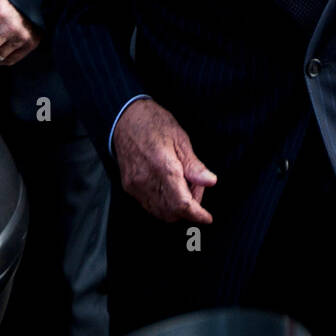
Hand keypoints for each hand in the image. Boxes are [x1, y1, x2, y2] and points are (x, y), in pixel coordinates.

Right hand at [113, 99, 216, 224]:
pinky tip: (169, 186)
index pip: (182, 204)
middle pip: (172, 212)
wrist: (124, 118)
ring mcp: (136, 186)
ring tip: (182, 183)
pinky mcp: (129, 187)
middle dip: (189, 207)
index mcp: (163, 166)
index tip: (207, 218)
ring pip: (160, 213)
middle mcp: (147, 181)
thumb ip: (194, 165)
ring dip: (176, 207)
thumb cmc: (154, 123)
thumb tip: (211, 182)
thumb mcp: (180, 138)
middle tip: (196, 184)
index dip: (197, 214)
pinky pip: (149, 205)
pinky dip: (163, 204)